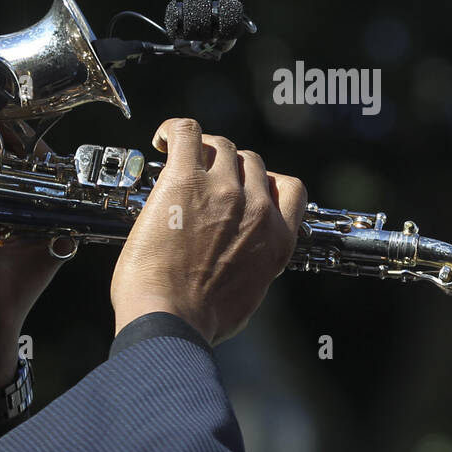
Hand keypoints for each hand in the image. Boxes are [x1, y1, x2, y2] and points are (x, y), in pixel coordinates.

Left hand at [110, 118, 307, 345]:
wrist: (171, 321)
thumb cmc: (201, 320)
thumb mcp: (249, 293)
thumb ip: (255, 264)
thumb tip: (242, 261)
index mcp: (277, 238)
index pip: (290, 188)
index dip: (267, 182)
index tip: (246, 188)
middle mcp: (256, 208)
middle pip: (250, 162)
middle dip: (229, 168)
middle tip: (202, 179)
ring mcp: (223, 190)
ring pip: (221, 145)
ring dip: (204, 151)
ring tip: (180, 163)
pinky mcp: (184, 179)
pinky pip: (186, 132)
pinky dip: (174, 130)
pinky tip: (161, 140)